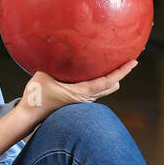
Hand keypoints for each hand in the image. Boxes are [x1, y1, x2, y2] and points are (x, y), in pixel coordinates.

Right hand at [19, 59, 137, 125]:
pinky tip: (94, 77)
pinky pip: (93, 93)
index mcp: (81, 92)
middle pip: (110, 87)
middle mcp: (85, 99)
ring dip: (110, 81)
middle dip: (120, 76)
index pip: (108, 81)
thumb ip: (52, 63)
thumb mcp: (43, 75)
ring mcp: (80, 103)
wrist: (29, 117)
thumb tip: (56, 47)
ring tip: (115, 69)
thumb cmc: (36, 96)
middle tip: (129, 63)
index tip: (133, 61)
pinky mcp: (75, 104)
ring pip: (102, 91)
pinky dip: (100, 84)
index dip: (122, 71)